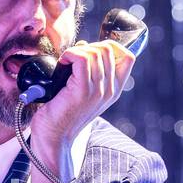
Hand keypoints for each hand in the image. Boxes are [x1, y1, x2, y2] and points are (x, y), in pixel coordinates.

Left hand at [28, 39, 136, 176]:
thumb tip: (85, 45)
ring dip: (76, 51)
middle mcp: (110, 90)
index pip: (128, 57)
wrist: (54, 137)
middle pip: (108, 50)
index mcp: (114, 90)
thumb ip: (90, 71)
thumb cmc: (63, 113)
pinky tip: (62, 63)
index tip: (91, 51)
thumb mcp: (83, 91)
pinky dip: (70, 54)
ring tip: (66, 63)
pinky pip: (82, 59)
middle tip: (72, 59)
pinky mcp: (83, 91)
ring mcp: (98, 91)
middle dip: (88, 47)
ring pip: (95, 52)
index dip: (110, 46)